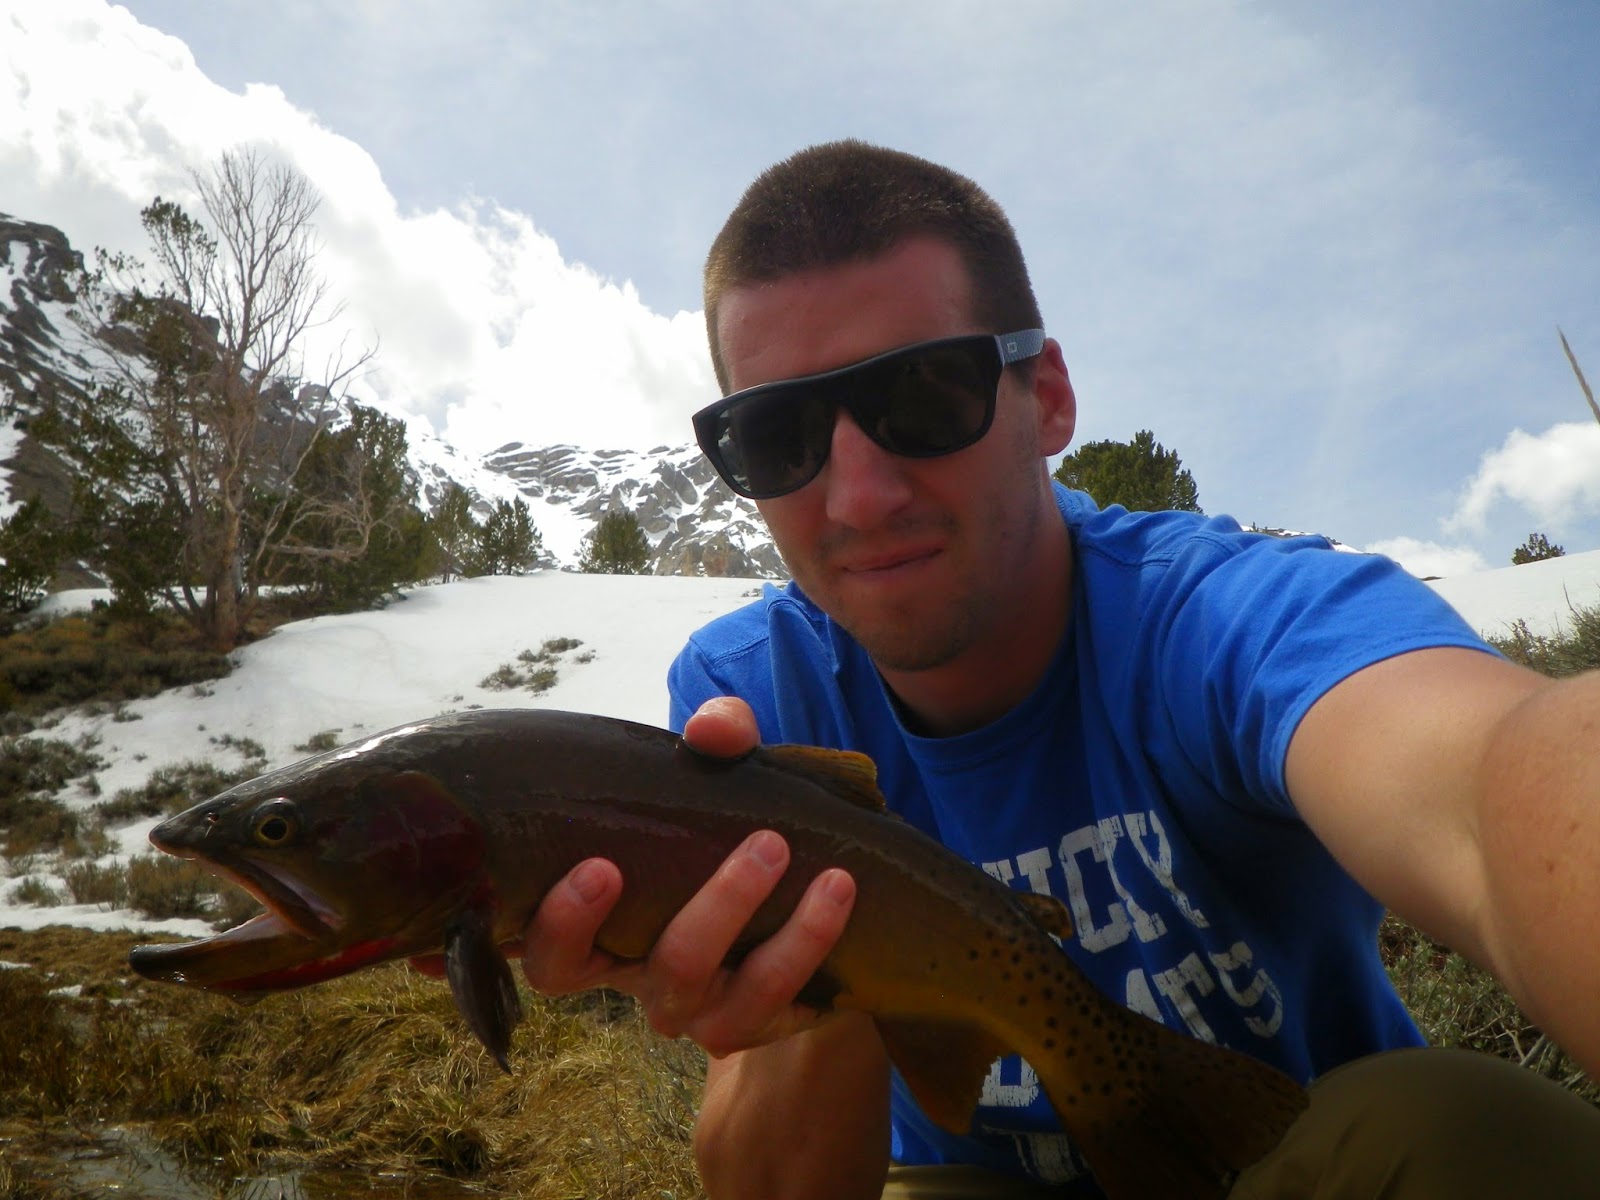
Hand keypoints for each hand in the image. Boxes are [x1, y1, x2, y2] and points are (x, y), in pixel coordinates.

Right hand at [518, 696, 858, 1057]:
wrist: (785, 874)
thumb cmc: (714, 826)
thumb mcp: (711, 777)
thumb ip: (714, 738)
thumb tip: (713, 728)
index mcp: (600, 935)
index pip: (553, 957)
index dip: (564, 925)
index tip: (601, 867)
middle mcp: (646, 983)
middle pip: (664, 976)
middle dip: (717, 912)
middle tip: (766, 844)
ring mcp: (705, 1014)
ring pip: (734, 1002)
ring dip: (790, 937)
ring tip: (831, 873)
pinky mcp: (762, 1024)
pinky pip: (786, 1005)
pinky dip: (816, 946)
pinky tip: (842, 896)